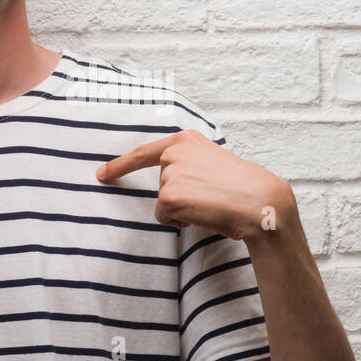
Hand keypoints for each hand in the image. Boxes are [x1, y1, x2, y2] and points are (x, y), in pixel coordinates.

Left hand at [95, 129, 292, 240]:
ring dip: (182, 209)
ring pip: (163, 203)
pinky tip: (203, 213)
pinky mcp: (169, 195)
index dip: (120, 165)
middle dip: (179, 197)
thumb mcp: (213, 161)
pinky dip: (181, 221)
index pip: (145, 153)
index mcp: (185, 140)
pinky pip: (165, 217)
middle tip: (210, 196)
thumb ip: (189, 164)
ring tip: (210, 203)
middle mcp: (173, 153)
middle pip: (160, 185)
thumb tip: (169, 183)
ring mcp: (170, 173)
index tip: (101, 174)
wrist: (259, 200)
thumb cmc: (243, 186)